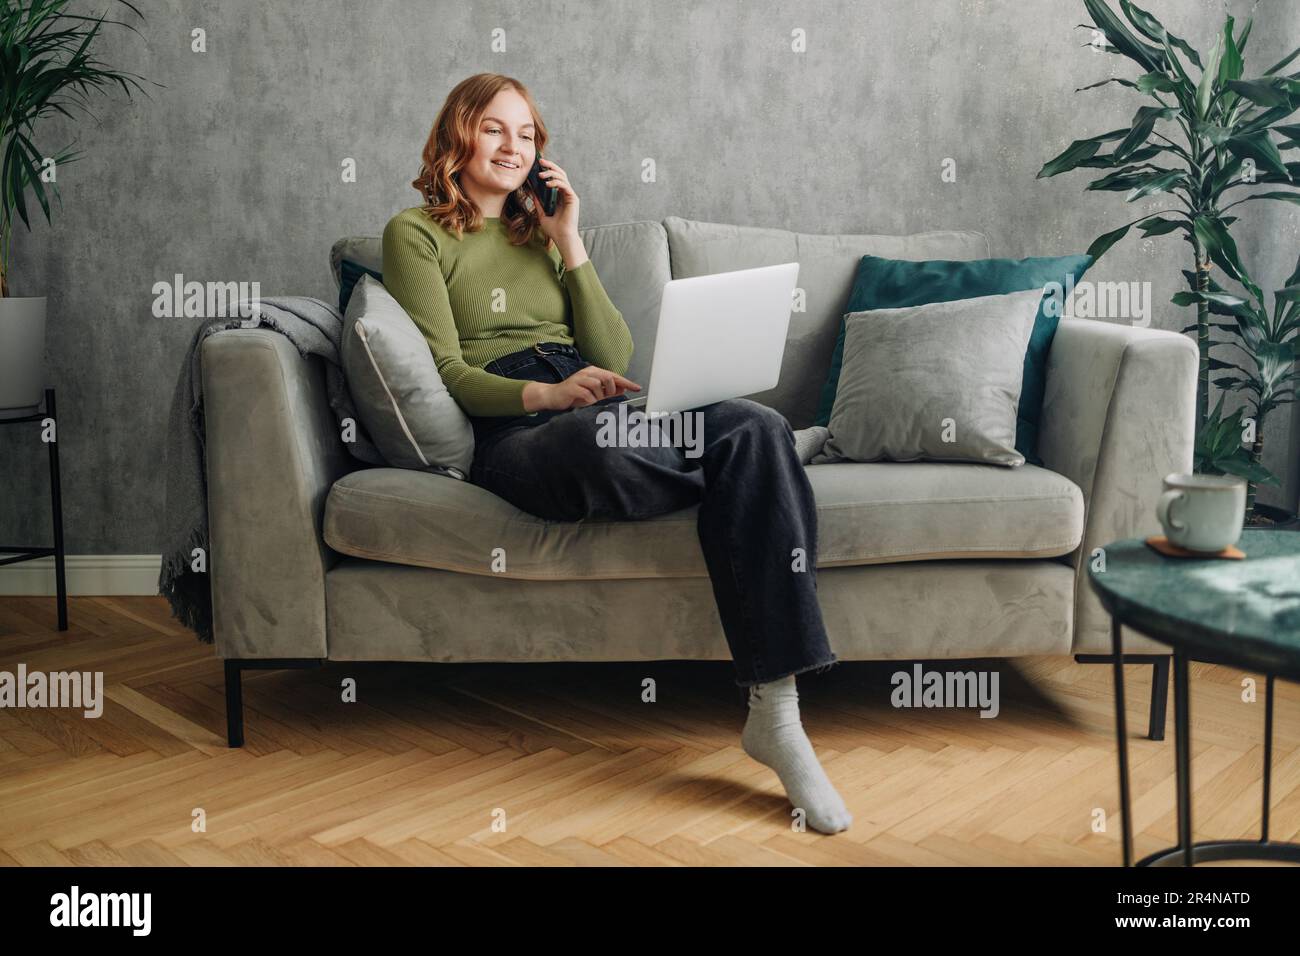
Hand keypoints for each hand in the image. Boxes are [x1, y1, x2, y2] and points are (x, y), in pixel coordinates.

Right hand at [523, 366, 641, 411]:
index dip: (626, 382)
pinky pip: (587, 395)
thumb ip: (607, 391)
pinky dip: (589, 401)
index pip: (614, 376)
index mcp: (593, 372)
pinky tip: (584, 402)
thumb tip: (623, 389)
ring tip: (590, 399)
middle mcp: (587, 372)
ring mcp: (579, 379)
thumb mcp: (594, 393)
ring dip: (597, 396)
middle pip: (607, 378)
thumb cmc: (574, 395)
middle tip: (605, 396)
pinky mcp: (572, 387)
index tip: (637, 388)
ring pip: (598, 386)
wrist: (552, 396)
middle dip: (610, 390)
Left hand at [529, 157, 578, 242]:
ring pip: (563, 177)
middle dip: (551, 166)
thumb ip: (538, 203)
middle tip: (540, 161)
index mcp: (560, 196)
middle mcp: (566, 194)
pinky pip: (565, 185)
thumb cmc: (554, 229)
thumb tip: (532, 192)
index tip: (538, 166)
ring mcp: (570, 196)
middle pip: (560, 174)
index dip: (548, 170)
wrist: (562, 238)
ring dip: (551, 173)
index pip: (555, 178)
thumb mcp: (542, 214)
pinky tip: (547, 184)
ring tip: (541, 175)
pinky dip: (556, 182)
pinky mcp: (573, 198)